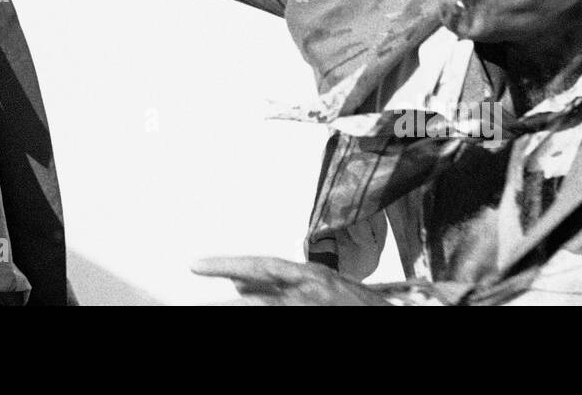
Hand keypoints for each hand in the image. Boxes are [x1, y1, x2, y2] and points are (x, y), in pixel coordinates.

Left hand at [191, 256, 395, 305]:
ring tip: (206, 307)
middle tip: (190, 289)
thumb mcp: (316, 283)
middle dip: (222, 297)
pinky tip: (241, 306)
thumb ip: (278, 281)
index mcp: (308, 275)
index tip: (193, 265)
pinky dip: (260, 313)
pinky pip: (280, 318)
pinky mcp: (316, 320)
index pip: (261, 265)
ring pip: (263, 310)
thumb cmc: (353, 301)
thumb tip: (235, 283)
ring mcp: (311, 310)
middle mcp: (309, 293)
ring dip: (239, 310)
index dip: (226, 263)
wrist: (391, 314)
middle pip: (256, 299)